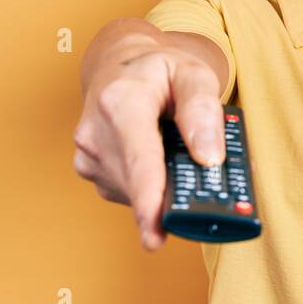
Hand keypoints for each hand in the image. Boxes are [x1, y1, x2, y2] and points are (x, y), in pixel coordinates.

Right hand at [72, 40, 223, 249]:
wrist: (118, 66)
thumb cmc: (158, 71)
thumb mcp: (193, 73)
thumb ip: (204, 110)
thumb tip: (209, 158)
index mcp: (120, 103)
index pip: (139, 161)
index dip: (149, 202)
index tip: (156, 236)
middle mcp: (95, 134)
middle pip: (142, 185)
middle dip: (179, 195)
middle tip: (213, 190)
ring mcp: (89, 158)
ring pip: (138, 194)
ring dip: (167, 188)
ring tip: (182, 156)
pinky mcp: (92, 173)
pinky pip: (131, 193)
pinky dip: (153, 187)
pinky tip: (163, 163)